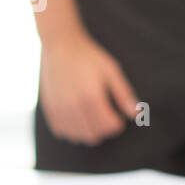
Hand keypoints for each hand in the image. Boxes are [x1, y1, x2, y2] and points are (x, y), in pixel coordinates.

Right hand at [38, 31, 138, 145]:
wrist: (60, 47)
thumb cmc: (89, 58)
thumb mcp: (112, 71)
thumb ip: (124, 94)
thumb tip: (136, 114)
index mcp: (91, 97)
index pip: (108, 127)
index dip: (117, 124)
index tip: (119, 116)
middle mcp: (72, 107)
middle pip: (93, 136)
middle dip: (104, 129)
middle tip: (107, 115)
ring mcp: (58, 110)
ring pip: (77, 137)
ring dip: (88, 131)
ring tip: (94, 116)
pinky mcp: (48, 110)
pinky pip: (62, 133)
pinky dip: (72, 130)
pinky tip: (79, 116)